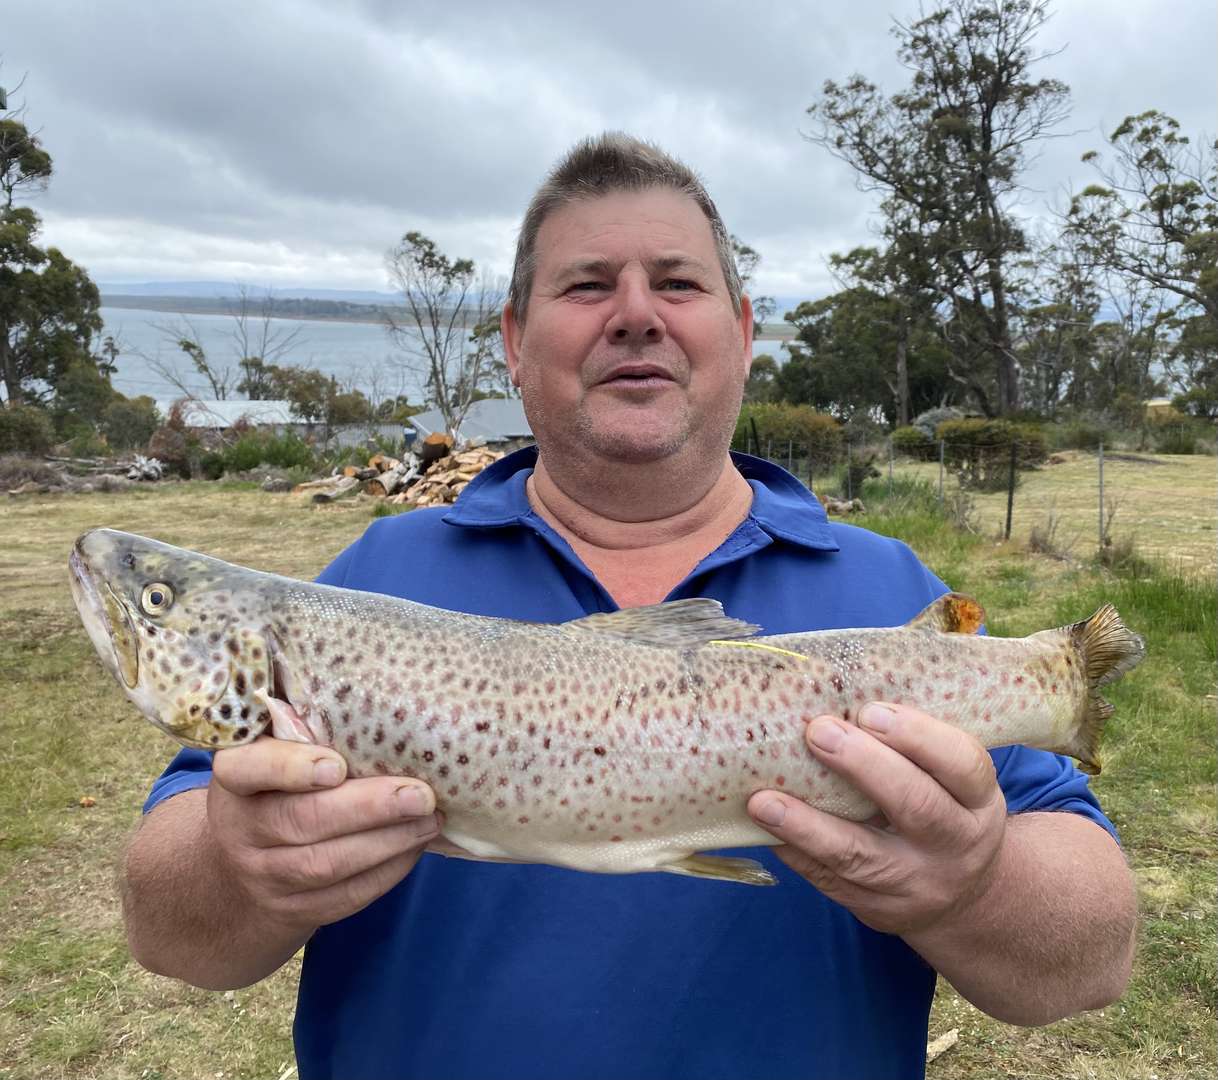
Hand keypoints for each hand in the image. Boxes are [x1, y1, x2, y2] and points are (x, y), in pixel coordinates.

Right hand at [208, 731, 439, 935]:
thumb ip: (304, 724)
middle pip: (303, 821)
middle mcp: (240, 828)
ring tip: (430, 818)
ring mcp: (263, 875)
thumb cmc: (280, 783)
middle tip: (420, 794)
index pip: (249, 769)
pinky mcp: (293, 911)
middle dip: (369, 808)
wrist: (244, 861)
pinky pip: (344, 896)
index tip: (338, 765)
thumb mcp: (275, 747)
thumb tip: (369, 681)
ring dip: (389, 841)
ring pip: (328, 864)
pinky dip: (387, 871)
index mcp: (235, 777)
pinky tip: (416, 845)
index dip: (291, 768)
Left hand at [747, 701, 1006, 936]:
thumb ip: (914, 747)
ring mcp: (916, 884)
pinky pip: (829, 881)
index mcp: (978, 801)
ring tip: (763, 800)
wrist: (962, 898)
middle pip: (915, 805)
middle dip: (864, 766)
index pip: (962, 764)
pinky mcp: (877, 910)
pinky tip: (765, 827)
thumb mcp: (952, 782)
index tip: (870, 711)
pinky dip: (794, 851)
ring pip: (860, 855)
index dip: (918, 736)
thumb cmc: (943, 811)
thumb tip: (837, 693)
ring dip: (807, 826)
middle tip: (818, 732)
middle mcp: (955, 845)